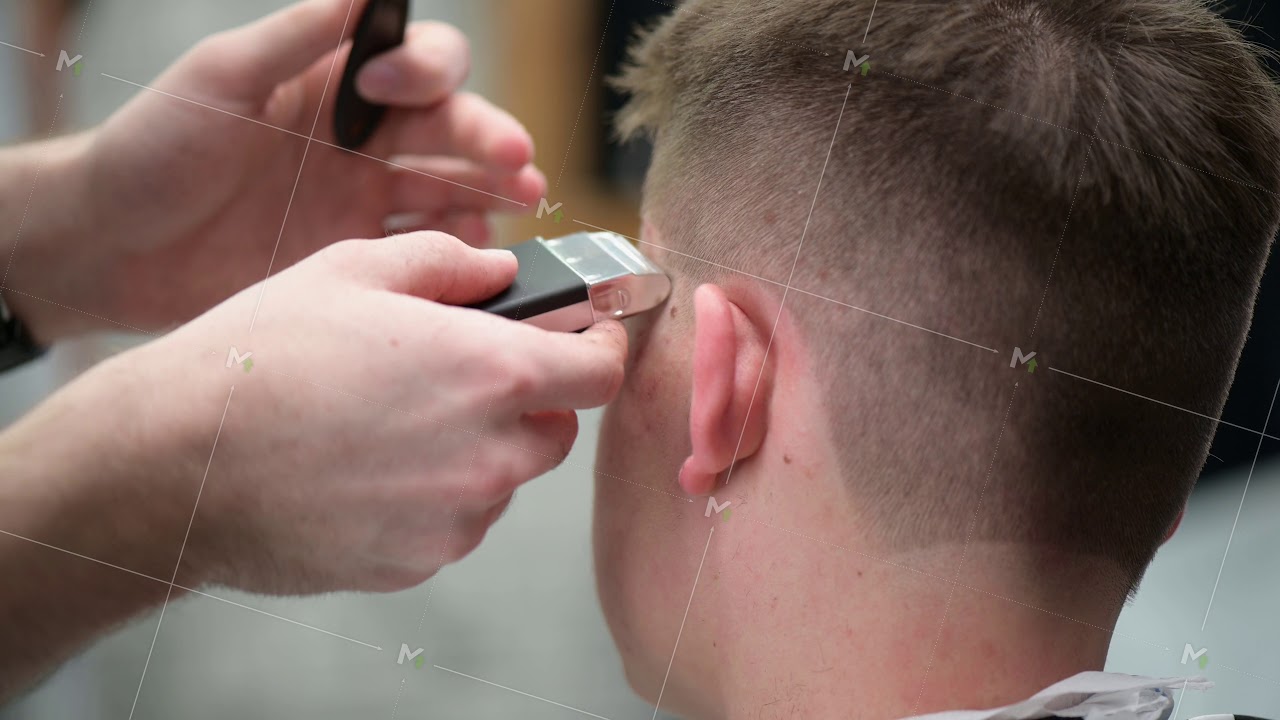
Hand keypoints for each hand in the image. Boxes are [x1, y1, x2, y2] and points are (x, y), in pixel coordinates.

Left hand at [51, 0, 544, 334]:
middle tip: (517, 159)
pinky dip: (460, 248)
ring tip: (524, 202)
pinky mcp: (356, 255)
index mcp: (332, 86)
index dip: (420, 72)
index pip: (411, 64)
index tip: (386, 91)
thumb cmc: (153, 149)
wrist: (112, 246)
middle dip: (489, 139)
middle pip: (448, 129)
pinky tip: (480, 249)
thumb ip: (299, 36)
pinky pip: (424, 248)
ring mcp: (362, 199)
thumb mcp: (219, 78)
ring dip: (492, 192)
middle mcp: (359, 140)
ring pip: (449, 189)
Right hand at [103, 232, 621, 592]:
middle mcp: (489, 452)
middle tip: (462, 377)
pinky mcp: (420, 561)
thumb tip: (502, 270)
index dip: (598, 350)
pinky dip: (435, 497)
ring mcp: (457, 517)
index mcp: (491, 371)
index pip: (601, 372)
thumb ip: (449, 263)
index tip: (583, 341)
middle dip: (528, 401)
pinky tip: (370, 470)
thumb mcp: (353, 270)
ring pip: (505, 478)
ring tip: (394, 423)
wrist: (177, 464)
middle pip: (556, 430)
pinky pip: (457, 522)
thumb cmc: (262, 357)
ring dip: (478, 450)